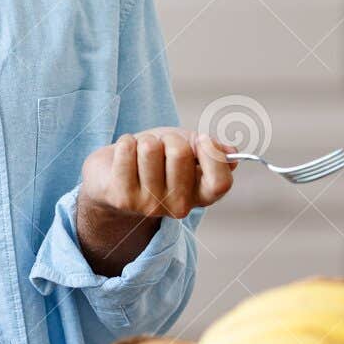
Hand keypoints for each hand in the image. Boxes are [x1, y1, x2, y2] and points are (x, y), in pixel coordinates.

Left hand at [79, 127, 235, 221]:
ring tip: (139, 153)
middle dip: (168, 137)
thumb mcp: (186, 149)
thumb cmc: (155, 159)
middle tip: (160, 146)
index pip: (220, 183)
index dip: (212, 155)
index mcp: (201, 195)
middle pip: (180, 153)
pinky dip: (125, 143)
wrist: (113, 175)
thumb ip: (209, 149)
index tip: (200, 138)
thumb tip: (230, 152)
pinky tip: (123, 156)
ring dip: (143, 141)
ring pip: (150, 148)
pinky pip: (126, 150)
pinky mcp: (122, 198)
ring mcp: (150, 205)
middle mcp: (178, 206)